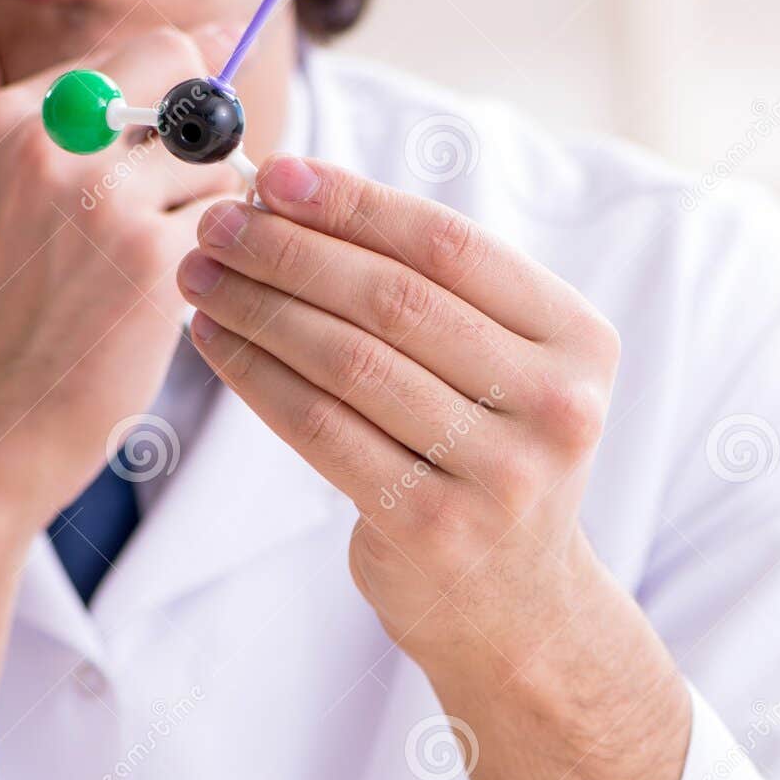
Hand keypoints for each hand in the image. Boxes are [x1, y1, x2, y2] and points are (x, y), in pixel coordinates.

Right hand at [0, 13, 239, 779]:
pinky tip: (183, 293)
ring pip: (224, 160)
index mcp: (7, 119)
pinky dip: (224, 258)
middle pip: (194, 88)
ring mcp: (104, 204)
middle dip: (208, 136)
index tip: (187, 130)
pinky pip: (232, 227)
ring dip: (219, 206)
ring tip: (171, 257)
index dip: (183, 93)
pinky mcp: (152, 266)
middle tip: (186, 193)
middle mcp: (53, 145)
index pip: (145, 54)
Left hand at [177, 152, 618, 658]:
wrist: (513, 603)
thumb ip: (430, 290)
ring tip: (201, 276)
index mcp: (578, 340)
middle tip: (219, 223)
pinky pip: (321, 429)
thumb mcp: (500, 367)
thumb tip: (295, 195)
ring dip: (260, 308)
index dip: (354, 204)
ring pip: (349, 361)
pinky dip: (257, 376)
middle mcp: (555, 404)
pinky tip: (215, 342)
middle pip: (394, 300)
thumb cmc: (484, 454)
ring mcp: (500, 473)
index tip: (276, 176)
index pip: (450, 246)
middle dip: (291, 250)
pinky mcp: (433, 526)